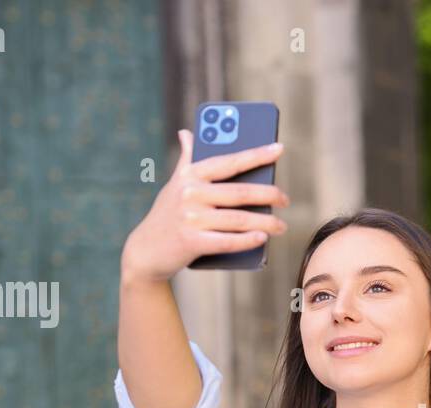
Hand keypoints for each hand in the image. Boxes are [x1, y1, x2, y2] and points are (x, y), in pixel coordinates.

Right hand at [121, 129, 289, 282]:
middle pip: (240, 192)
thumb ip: (186, 160)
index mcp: (191, 175)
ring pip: (239, 219)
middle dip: (269, 195)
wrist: (145, 250)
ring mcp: (191, 218)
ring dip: (266, 223)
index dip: (256, 154)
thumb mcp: (175, 185)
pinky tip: (262, 238)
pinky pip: (228, 241)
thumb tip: (187, 133)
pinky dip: (248, 240)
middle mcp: (191, 193)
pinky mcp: (192, 242)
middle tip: (285, 199)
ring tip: (281, 226)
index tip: (279, 149)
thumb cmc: (167, 214)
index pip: (229, 161)